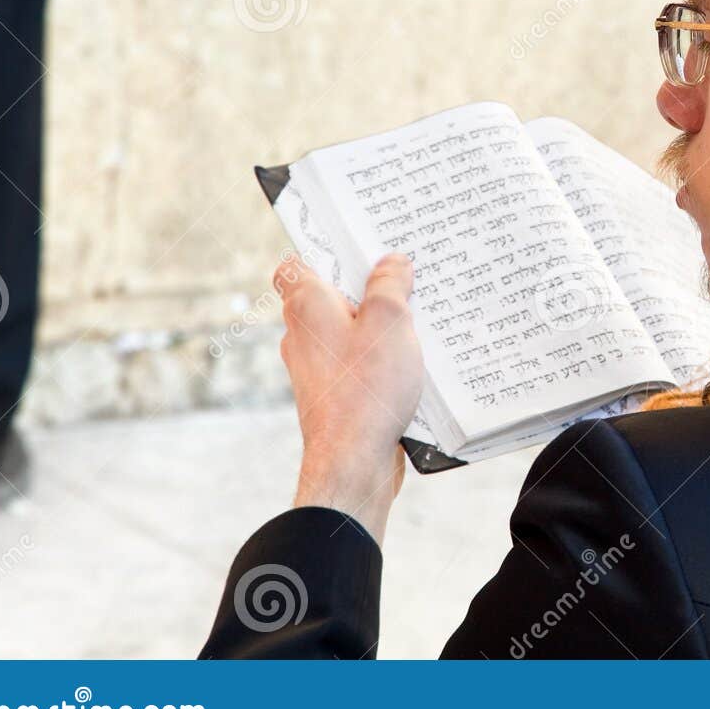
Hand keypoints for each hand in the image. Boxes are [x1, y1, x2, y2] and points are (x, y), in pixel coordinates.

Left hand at [275, 253, 424, 543]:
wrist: (354, 461)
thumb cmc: (365, 390)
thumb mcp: (390, 321)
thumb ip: (390, 284)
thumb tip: (392, 263)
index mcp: (306, 306)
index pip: (294, 266)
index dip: (320, 252)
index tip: (355, 247)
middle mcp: (302, 336)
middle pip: (328, 297)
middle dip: (364, 288)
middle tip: (402, 280)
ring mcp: (315, 370)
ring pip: (345, 333)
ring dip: (377, 327)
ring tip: (415, 322)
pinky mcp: (334, 397)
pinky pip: (356, 365)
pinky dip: (379, 360)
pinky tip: (412, 364)